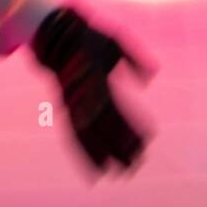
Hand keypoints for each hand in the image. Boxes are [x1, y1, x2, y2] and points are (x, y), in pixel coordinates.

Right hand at [33, 7, 151, 171]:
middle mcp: (82, 94)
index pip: (116, 108)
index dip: (131, 125)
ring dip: (102, 155)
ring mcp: (71, 102)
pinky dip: (84, 153)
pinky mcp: (65, 107)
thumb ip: (134, 57)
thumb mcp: (115, 41)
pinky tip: (95, 170)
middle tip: (137, 163)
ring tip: (119, 172)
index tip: (148, 139)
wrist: (54, 34)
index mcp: (96, 77)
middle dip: (119, 146)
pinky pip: (73, 134)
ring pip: (87, 134)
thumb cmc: (90, 37)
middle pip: (102, 126)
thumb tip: (152, 76)